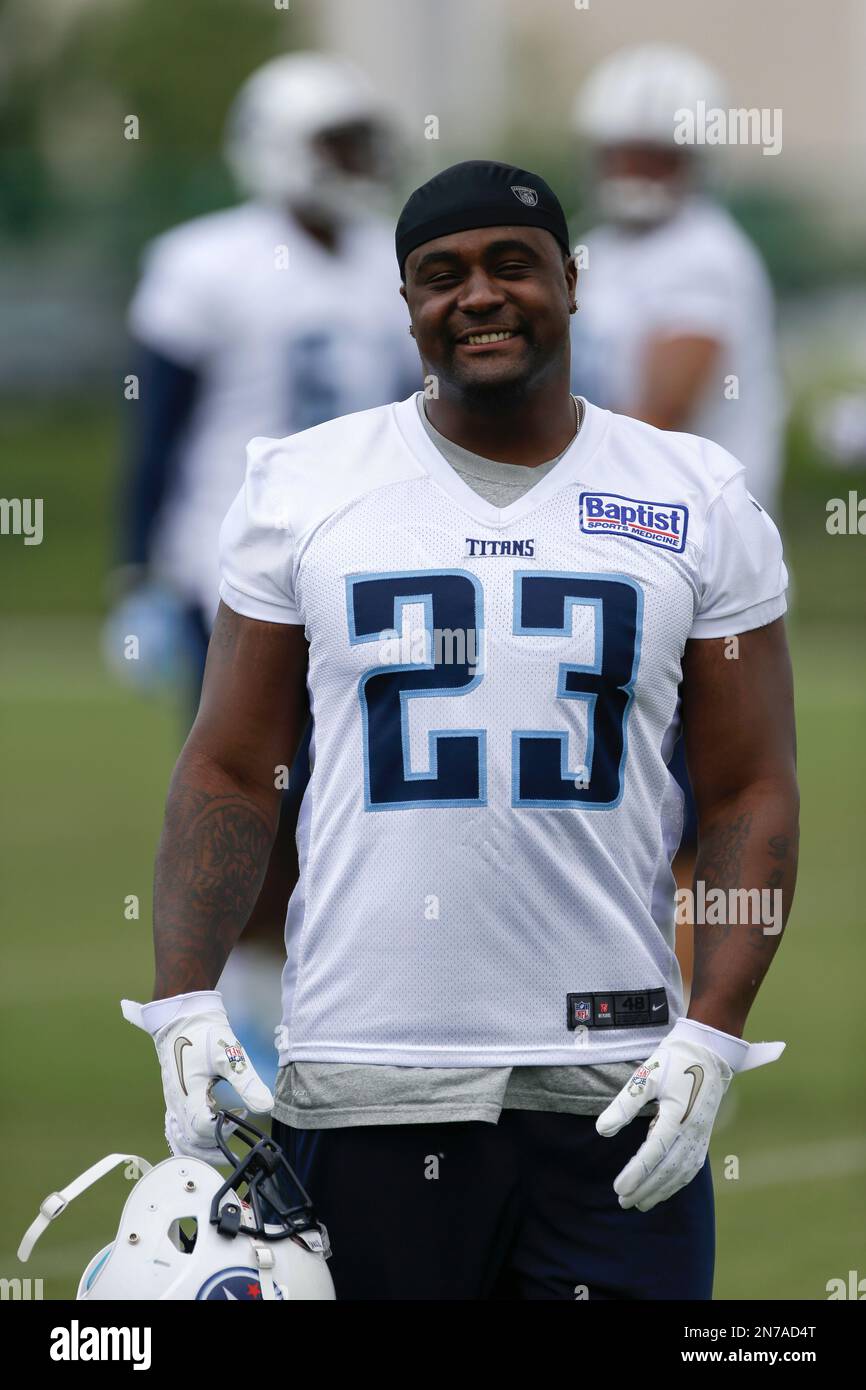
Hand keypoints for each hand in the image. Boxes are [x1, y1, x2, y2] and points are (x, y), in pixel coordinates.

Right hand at [122, 991, 273, 1162]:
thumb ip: (247, 1084)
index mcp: (188, 1095)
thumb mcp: (230, 1055)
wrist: (183, 1017)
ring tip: (219, 1147)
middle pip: (190, 1140)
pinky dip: (186, 1139)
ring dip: (198, 1147)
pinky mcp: (173, 1097)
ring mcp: (172, 1101)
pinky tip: (201, 1138)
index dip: (223, 1130)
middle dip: (213, 1147)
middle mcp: (176, 1103)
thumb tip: (266, 1106)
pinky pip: (174, 1127)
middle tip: (235, 1142)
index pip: (202, 1129)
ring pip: (179, 1138)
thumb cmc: (205, 1033)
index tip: (239, 1117)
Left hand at [596, 1032, 732, 1211]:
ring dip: (661, 1190)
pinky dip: (677, 1182)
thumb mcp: (645, 1077)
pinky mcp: (704, 1136)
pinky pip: (692, 1166)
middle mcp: (692, 1131)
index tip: (619, 1188)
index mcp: (678, 1116)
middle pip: (668, 1169)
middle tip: (623, 1202)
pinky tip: (665, 1189)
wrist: (708, 1052)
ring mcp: (701, 1136)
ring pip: (682, 1172)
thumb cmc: (674, 1061)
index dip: (637, 1173)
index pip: (654, 1153)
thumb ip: (624, 1105)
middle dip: (646, 1188)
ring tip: (641, 1203)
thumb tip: (601, 1130)